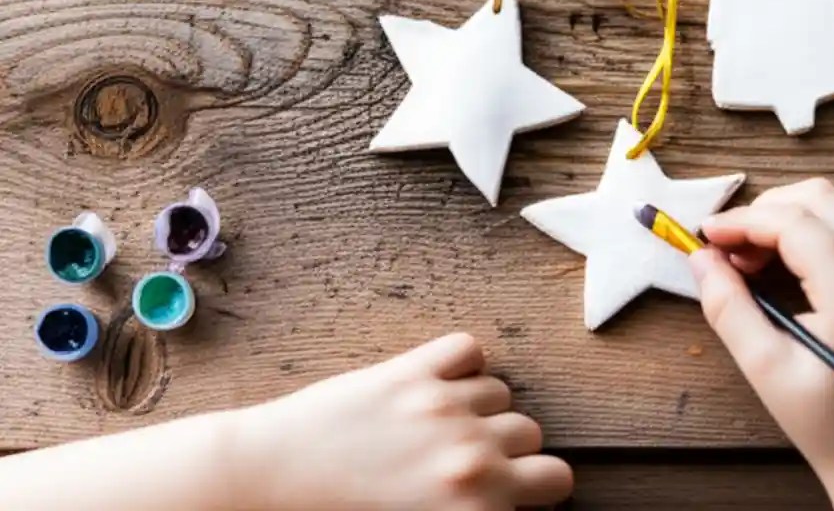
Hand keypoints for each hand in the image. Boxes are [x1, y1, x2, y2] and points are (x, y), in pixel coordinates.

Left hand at [230, 333, 572, 510]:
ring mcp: (441, 405)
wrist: (265, 486)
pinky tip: (441, 384)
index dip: (536, 486)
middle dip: (510, 448)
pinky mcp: (409, 371)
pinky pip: (468, 349)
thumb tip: (502, 500)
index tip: (512, 489)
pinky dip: (462, 363)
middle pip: (531, 433)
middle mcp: (469, 451)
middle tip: (470, 463)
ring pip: (502, 393)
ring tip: (445, 427)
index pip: (556, 480)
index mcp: (476, 501)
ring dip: (482, 408)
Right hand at [690, 179, 833, 509]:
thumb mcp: (765, 367)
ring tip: (751, 259)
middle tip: (728, 250)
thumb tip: (700, 257)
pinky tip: (782, 262)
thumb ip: (727, 306)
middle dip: (763, 210)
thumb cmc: (828, 422)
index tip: (704, 237)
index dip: (741, 220)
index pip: (792, 221)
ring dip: (786, 214)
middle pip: (818, 197)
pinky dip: (810, 226)